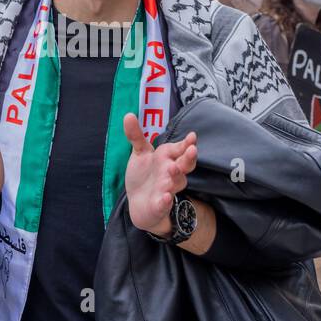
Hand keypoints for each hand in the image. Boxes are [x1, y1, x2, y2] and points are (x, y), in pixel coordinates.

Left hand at [123, 113, 197, 235]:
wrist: (139, 203)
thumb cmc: (144, 175)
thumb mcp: (140, 154)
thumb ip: (136, 135)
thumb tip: (128, 114)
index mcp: (167, 158)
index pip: (181, 149)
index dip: (187, 143)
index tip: (192, 136)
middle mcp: (171, 173)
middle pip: (185, 165)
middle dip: (189, 158)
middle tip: (192, 150)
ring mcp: (167, 189)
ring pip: (176, 183)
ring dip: (175, 177)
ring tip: (172, 169)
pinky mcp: (160, 205)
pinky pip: (164, 204)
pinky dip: (165, 201)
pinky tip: (165, 197)